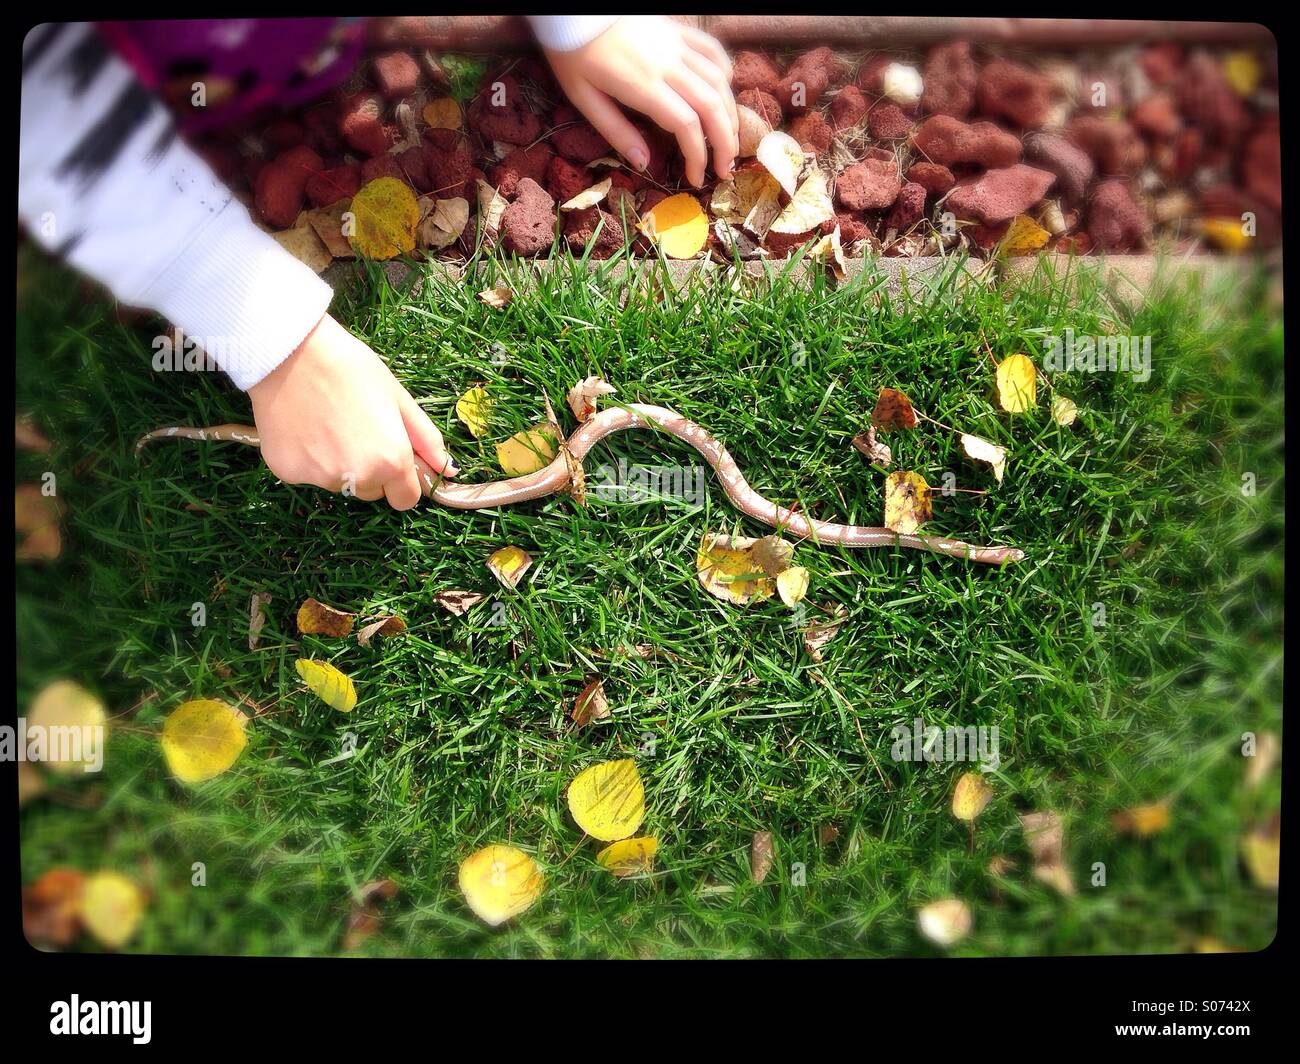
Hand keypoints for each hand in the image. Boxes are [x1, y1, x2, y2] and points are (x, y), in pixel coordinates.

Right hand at [248, 314, 456, 509]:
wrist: (288, 352)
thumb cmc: (349, 368)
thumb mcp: (397, 398)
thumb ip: (426, 439)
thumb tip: (448, 469)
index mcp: (391, 461)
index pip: (406, 499)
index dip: (402, 480)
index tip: (392, 458)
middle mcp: (358, 478)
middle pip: (372, 492)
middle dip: (371, 471)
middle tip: (356, 430)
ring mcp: (320, 478)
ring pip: (339, 483)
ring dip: (339, 465)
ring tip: (327, 422)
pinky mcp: (288, 472)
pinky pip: (307, 474)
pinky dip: (307, 457)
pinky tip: (303, 425)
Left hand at [543, 16, 738, 187]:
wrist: (575, 9)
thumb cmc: (573, 53)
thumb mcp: (583, 97)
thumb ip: (616, 132)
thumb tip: (643, 164)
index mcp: (644, 85)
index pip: (686, 125)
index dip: (698, 156)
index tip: (695, 178)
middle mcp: (668, 64)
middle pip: (712, 106)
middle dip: (725, 143)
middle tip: (725, 169)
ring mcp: (676, 45)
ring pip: (719, 81)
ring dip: (730, 115)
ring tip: (729, 141)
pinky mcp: (678, 31)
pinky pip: (712, 52)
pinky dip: (725, 75)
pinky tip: (724, 95)